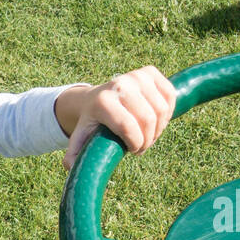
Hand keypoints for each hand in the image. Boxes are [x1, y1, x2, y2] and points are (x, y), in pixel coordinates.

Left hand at [60, 66, 176, 170]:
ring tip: (149, 135)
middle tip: (142, 146)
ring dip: (160, 128)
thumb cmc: (92, 123)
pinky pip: (170, 95)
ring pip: (162, 109)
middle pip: (147, 119)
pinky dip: (168, 112)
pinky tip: (158, 121)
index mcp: (102, 101)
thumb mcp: (80, 139)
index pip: (128, 126)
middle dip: (149, 139)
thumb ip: (75, 155)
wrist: (97, 97)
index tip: (134, 150)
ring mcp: (136, 75)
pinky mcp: (150, 72)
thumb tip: (69, 167)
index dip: (136, 143)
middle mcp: (120, 84)